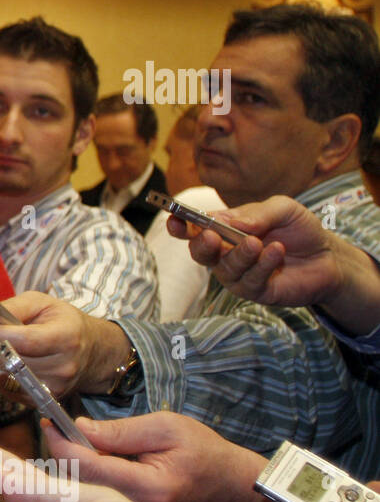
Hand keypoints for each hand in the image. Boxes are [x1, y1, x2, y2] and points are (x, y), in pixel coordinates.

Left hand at [0, 291, 127, 397]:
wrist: (90, 352)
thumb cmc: (63, 322)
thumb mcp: (43, 303)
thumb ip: (13, 308)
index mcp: (65, 338)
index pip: (24, 340)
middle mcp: (61, 367)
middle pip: (7, 359)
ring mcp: (50, 387)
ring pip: (1, 374)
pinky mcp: (39, 399)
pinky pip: (4, 387)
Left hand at [43, 412, 278, 501]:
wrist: (230, 488)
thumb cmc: (203, 452)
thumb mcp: (166, 428)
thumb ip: (121, 431)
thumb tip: (79, 428)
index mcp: (149, 486)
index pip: (90, 467)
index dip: (63, 444)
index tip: (50, 423)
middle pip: (81, 484)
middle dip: (64, 455)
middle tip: (57, 429)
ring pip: (86, 494)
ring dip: (73, 467)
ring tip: (72, 441)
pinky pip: (98, 501)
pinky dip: (87, 480)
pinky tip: (88, 461)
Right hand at [174, 196, 379, 334]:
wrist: (328, 257)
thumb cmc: (300, 230)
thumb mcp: (283, 209)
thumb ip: (256, 213)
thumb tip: (229, 222)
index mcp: (224, 230)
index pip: (194, 229)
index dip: (180, 225)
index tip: (173, 219)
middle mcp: (225, 254)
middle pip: (200, 253)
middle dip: (201, 245)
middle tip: (212, 236)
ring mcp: (238, 275)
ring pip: (225, 269)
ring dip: (239, 254)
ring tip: (258, 242)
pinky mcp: (256, 292)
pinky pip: (249, 282)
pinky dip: (261, 265)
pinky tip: (276, 252)